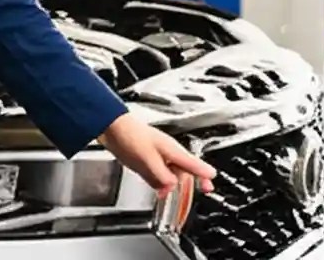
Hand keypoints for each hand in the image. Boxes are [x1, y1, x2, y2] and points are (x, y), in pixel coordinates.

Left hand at [98, 113, 215, 199]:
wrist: (112, 127)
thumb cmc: (130, 136)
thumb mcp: (148, 160)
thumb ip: (161, 176)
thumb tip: (171, 187)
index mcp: (172, 150)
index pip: (193, 163)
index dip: (203, 172)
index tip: (212, 179)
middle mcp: (167, 152)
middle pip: (185, 168)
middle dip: (193, 180)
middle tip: (205, 188)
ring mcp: (157, 154)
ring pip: (172, 171)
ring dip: (175, 184)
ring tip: (177, 196)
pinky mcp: (147, 158)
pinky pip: (159, 173)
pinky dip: (162, 182)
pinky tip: (160, 189)